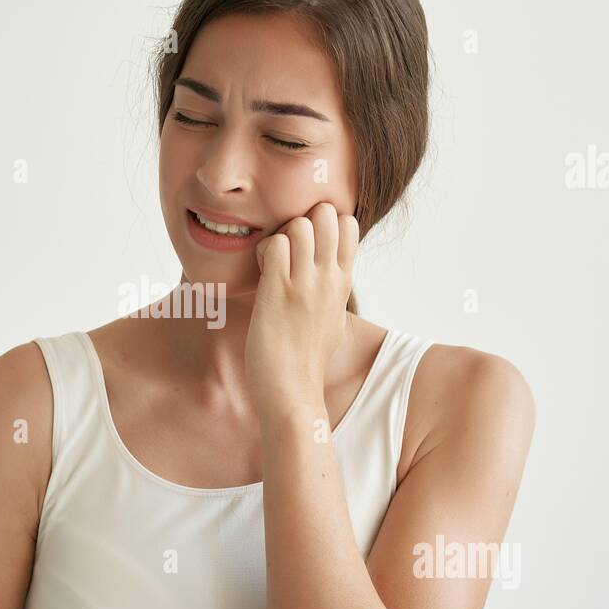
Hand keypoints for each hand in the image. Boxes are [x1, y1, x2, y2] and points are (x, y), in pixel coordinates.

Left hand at [244, 201, 359, 422]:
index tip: (306, 245)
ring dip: (280, 235)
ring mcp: (304, 285)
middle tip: (286, 248)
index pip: (348, 224)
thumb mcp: (333, 321)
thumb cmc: (307, 362)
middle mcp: (328, 279)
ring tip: (271, 262)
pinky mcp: (277, 293)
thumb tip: (333, 281)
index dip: (323, 223)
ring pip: (299, 224)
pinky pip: (273, 245)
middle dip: (302, 220)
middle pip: (326, 214)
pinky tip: (260, 273)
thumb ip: (333, 294)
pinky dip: (263, 251)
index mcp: (342, 283)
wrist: (293, 393)